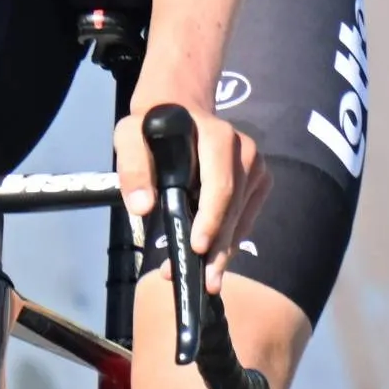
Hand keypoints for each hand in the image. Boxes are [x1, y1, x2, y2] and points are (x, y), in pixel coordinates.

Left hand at [121, 98, 266, 268]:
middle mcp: (244, 150)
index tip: (197, 247)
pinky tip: (212, 257)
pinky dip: (230, 240)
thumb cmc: (151, 126)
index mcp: (217, 137)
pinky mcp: (259, 181)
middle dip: (218, 247)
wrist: (179, 107)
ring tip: (203, 278)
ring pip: (242, 217)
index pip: (221, 184)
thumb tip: (142, 208)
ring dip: (223, 249)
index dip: (212, 218)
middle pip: (234, 207)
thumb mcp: (130, 136)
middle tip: (202, 281)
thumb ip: (133, 168)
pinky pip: (246, 218)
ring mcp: (256, 166)